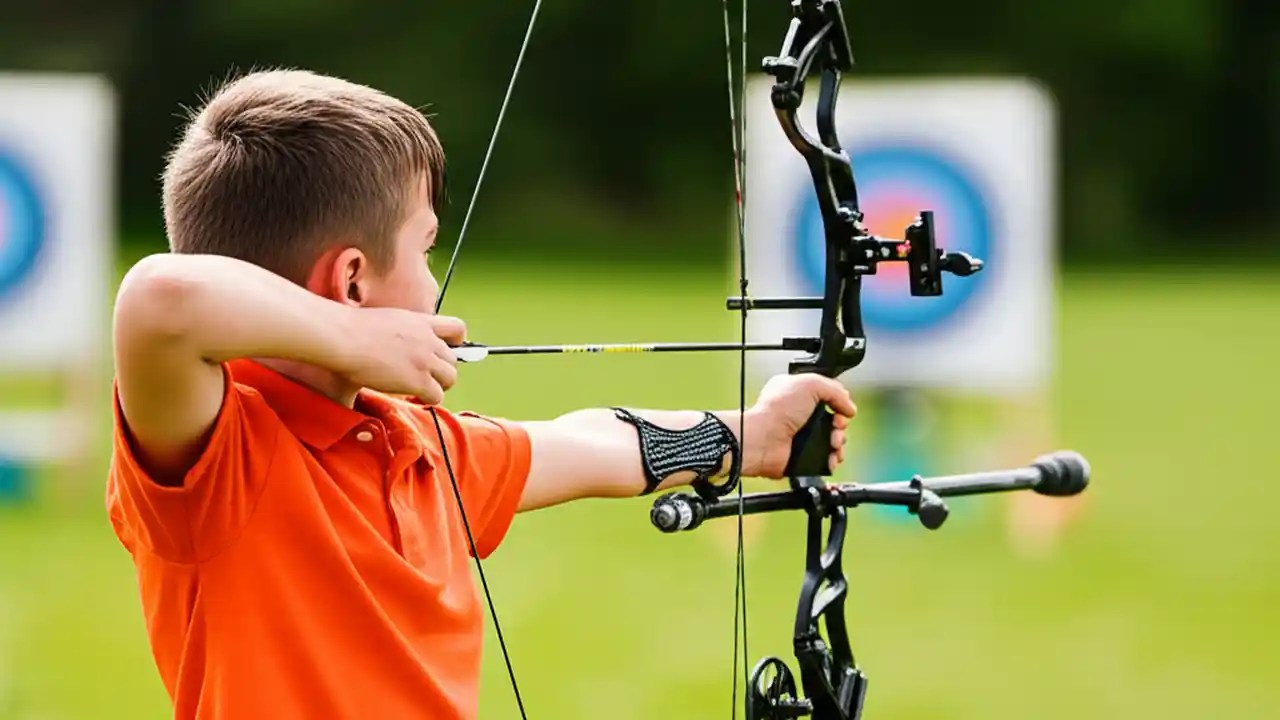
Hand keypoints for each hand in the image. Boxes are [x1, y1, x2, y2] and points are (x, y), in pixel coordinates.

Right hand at [343, 308, 466, 404]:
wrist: (344, 337)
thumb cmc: (351, 329)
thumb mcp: (385, 322)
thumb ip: (397, 333)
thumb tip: (386, 346)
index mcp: (420, 322)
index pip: (456, 328)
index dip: (456, 342)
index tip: (445, 351)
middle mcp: (428, 340)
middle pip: (453, 360)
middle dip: (442, 370)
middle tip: (425, 377)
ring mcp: (425, 360)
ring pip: (450, 378)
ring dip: (438, 386)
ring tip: (421, 390)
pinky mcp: (419, 379)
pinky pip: (437, 395)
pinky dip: (428, 399)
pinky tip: (413, 397)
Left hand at [741, 374, 855, 477]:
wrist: (763, 440)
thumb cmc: (777, 410)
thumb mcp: (810, 384)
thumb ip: (835, 390)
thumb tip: (849, 406)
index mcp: (799, 393)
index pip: (829, 397)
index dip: (839, 403)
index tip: (841, 408)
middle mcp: (800, 415)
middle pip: (835, 420)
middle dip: (841, 424)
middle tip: (837, 426)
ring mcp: (802, 436)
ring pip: (834, 440)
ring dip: (839, 442)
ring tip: (833, 443)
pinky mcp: (804, 456)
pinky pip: (826, 458)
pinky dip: (833, 458)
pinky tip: (832, 456)